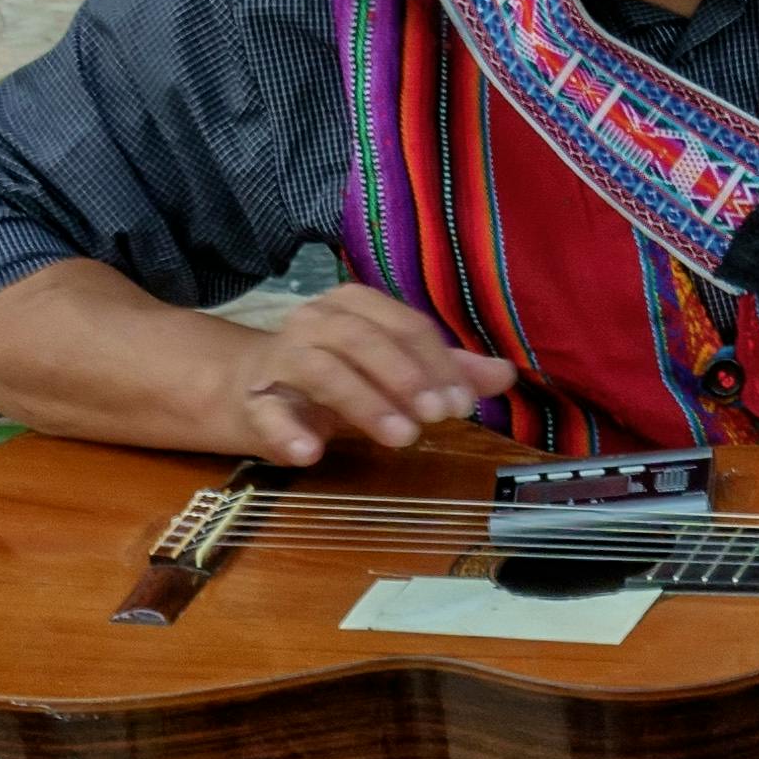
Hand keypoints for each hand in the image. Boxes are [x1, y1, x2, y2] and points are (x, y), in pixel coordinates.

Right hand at [219, 286, 515, 466]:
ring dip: (364, 403)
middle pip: (362, 339)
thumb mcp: (395, 371)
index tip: (462, 404)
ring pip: (321, 370)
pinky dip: (288, 431)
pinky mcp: (255, 400)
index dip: (437, 364)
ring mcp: (281, 359)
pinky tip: (310, 452)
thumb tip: (505, 375)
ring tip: (400, 437)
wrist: (253, 391)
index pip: (404, 326)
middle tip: (438, 418)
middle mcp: (315, 321)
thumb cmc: (337, 375)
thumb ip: (445, 371)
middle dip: (405, 377)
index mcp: (355, 305)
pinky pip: (268, 412)